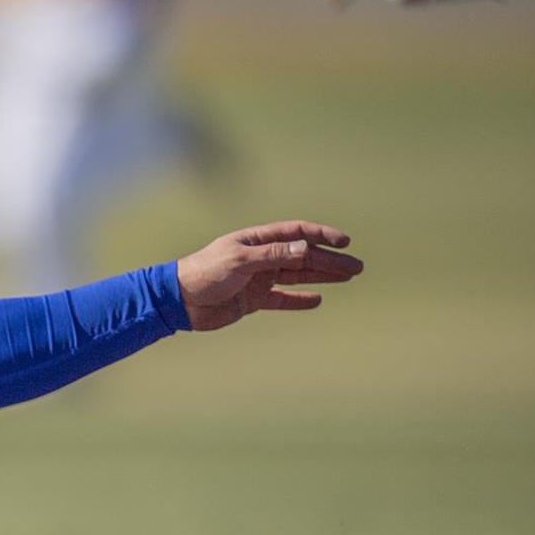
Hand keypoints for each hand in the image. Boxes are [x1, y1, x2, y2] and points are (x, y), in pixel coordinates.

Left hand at [175, 221, 363, 331]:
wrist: (178, 301)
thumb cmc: (203, 273)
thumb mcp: (239, 261)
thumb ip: (272, 256)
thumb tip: (306, 248)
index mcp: (256, 241)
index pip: (296, 233)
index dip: (321, 235)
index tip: (344, 242)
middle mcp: (260, 258)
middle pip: (303, 256)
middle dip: (330, 260)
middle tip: (357, 267)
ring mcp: (258, 279)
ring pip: (297, 276)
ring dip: (322, 276)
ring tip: (348, 277)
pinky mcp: (252, 300)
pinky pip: (282, 299)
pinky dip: (299, 299)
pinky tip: (317, 300)